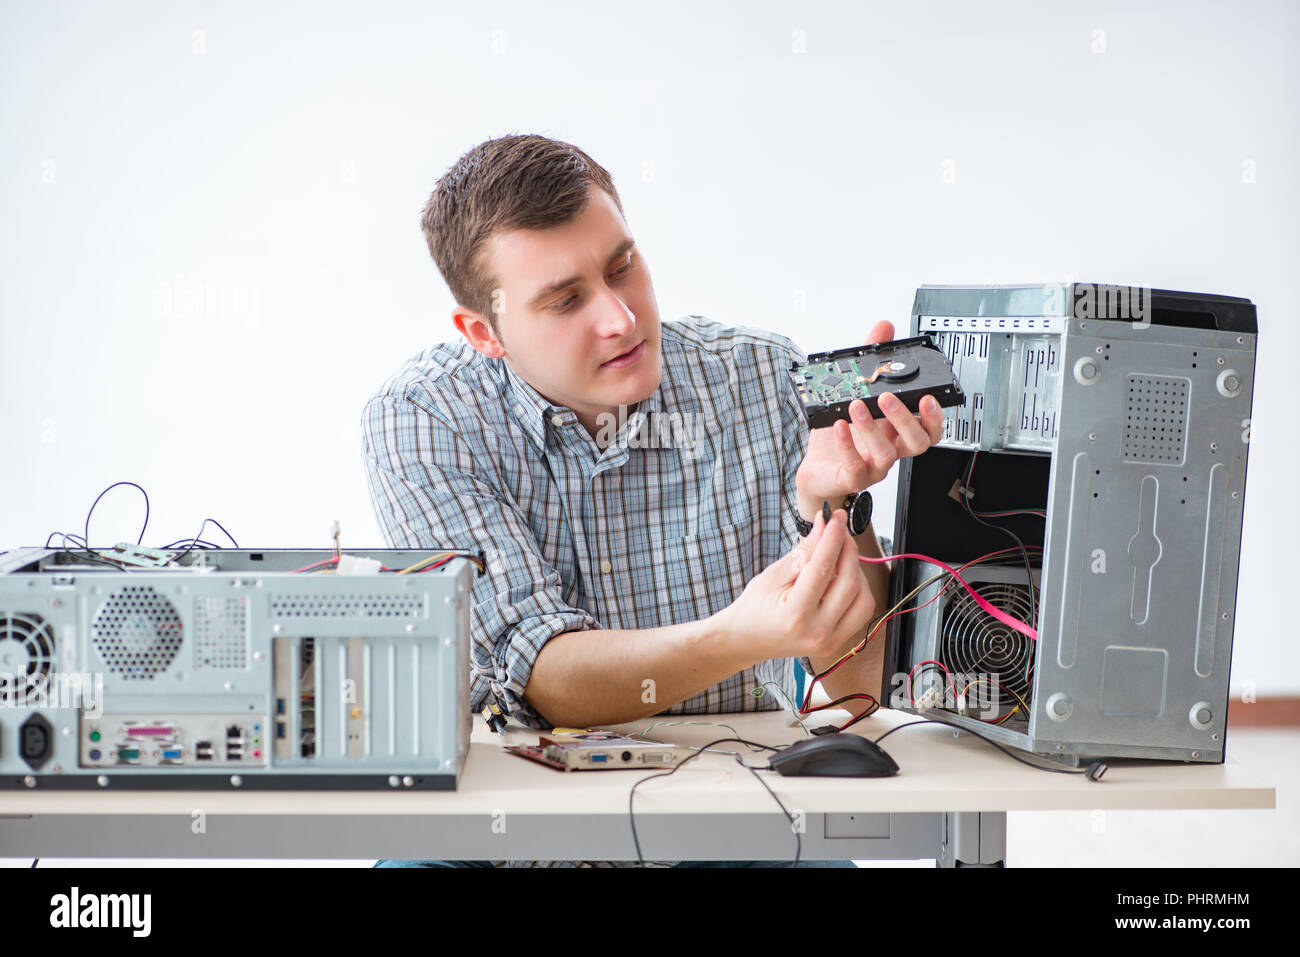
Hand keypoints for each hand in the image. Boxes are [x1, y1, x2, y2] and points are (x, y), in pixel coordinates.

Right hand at [715, 508, 873, 661]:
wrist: (748, 640)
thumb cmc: (755, 607)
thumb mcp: (772, 575)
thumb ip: (803, 551)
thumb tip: (825, 525)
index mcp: (795, 615)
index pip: (823, 569)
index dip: (832, 539)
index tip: (836, 518)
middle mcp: (817, 632)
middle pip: (849, 582)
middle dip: (848, 549)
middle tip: (838, 530)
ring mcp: (830, 641)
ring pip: (863, 596)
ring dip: (855, 569)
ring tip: (837, 555)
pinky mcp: (838, 642)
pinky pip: (862, 610)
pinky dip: (858, 588)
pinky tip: (842, 576)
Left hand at [796, 320, 945, 503]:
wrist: (817, 470)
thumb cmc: (838, 435)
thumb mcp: (854, 393)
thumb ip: (871, 362)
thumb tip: (885, 329)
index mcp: (897, 432)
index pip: (929, 429)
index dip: (934, 416)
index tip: (928, 398)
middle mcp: (890, 450)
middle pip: (917, 443)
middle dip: (904, 418)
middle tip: (886, 398)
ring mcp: (873, 466)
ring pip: (886, 454)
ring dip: (872, 428)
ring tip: (855, 407)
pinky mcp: (852, 477)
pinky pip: (855, 466)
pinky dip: (847, 444)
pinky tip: (839, 426)